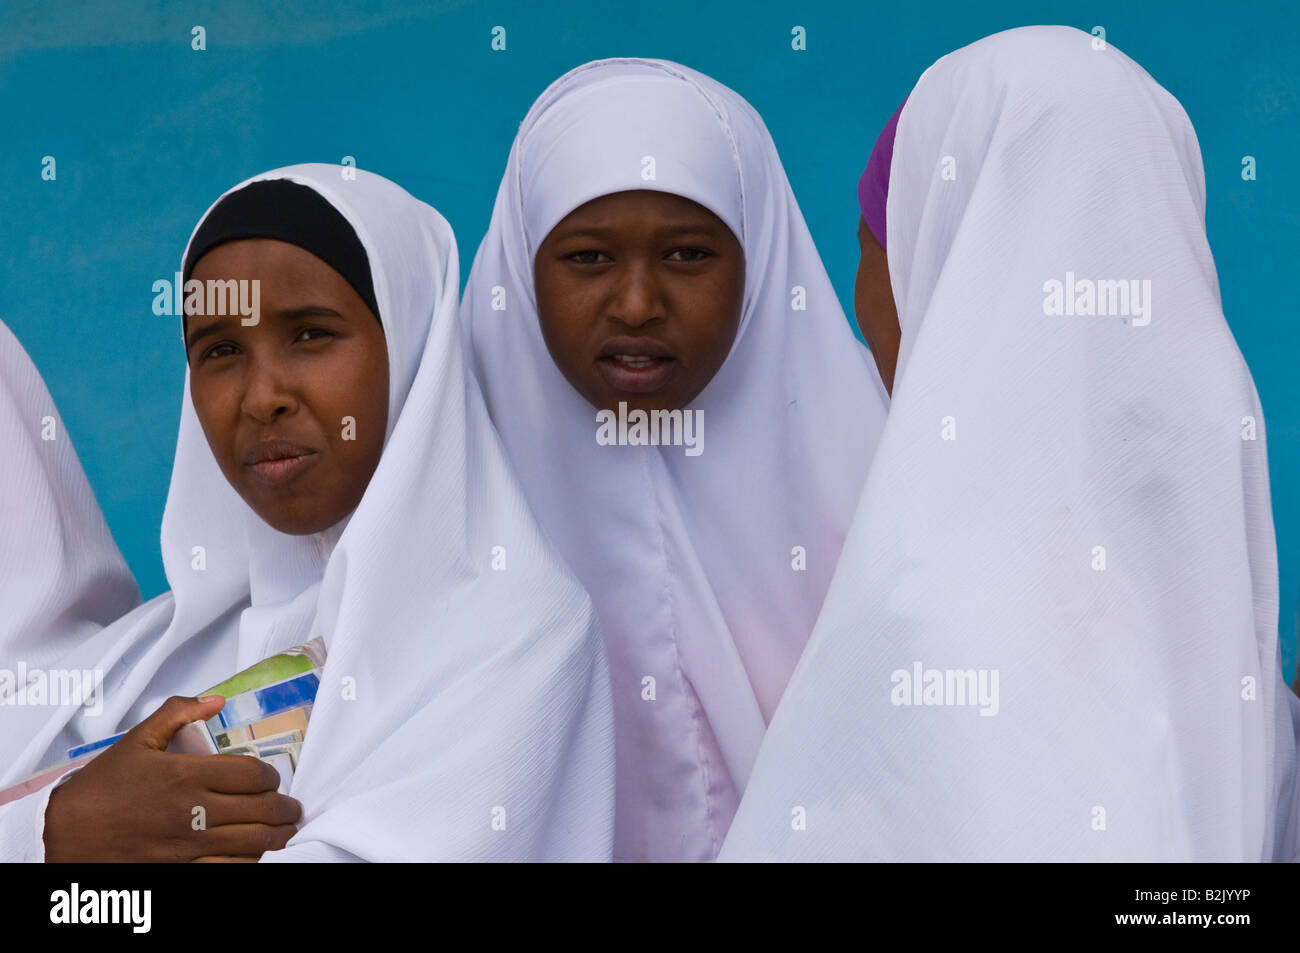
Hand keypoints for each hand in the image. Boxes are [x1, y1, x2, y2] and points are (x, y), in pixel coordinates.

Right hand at [44, 695, 301, 861]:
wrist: (66, 834)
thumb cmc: (101, 788)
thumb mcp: (137, 740)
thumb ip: (178, 712)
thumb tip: (216, 700)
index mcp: (187, 774)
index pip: (252, 774)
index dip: (272, 777)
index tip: (273, 780)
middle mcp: (194, 810)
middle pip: (261, 809)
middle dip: (284, 808)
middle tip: (291, 808)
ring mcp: (190, 844)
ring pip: (254, 842)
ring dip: (278, 836)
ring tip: (287, 830)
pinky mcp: (183, 869)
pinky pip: (231, 868)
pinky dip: (252, 862)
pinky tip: (259, 855)